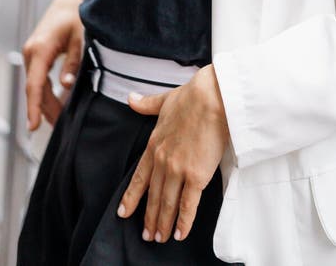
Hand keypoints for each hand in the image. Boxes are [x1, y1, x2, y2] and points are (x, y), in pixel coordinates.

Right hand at [21, 0, 83, 130]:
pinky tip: (56, 102)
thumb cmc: (76, 16)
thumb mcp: (80, 38)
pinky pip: (39, 77)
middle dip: (45, 108)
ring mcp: (32, 52)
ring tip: (59, 118)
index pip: (35, 84)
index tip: (33, 126)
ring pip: (37, 84)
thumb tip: (67, 85)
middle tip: (60, 126)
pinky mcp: (37, 53)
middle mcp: (31, 52)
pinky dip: (46, 91)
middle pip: (36, 88)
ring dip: (46, 101)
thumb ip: (73, 62)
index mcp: (41, 49)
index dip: (35, 107)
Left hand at [117, 64, 229, 243]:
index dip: (131, 197)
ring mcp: (178, 170)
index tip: (123, 212)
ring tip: (160, 238)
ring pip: (167, 203)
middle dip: (149, 217)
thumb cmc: (192, 97)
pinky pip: (188, 204)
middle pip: (153, 195)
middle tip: (146, 235)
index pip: (139, 177)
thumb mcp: (164, 100)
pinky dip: (183, 221)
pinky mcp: (197, 175)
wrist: (211, 98)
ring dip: (163, 223)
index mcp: (154, 144)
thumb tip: (131, 99)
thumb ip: (146, 104)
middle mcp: (163, 160)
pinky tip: (179, 233)